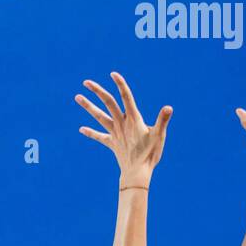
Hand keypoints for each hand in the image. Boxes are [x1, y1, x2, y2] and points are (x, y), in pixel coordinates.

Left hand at [76, 72, 171, 188]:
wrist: (137, 172)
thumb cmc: (150, 154)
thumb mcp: (159, 136)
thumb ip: (163, 120)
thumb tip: (168, 107)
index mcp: (134, 119)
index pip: (126, 98)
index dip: (120, 85)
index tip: (113, 74)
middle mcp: (122, 123)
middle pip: (108, 103)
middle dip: (97, 92)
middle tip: (86, 82)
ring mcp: (115, 133)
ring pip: (99, 116)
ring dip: (88, 106)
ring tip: (77, 97)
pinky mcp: (112, 143)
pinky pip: (99, 137)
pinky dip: (91, 133)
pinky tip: (81, 129)